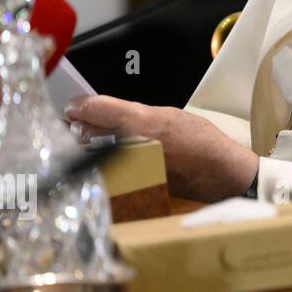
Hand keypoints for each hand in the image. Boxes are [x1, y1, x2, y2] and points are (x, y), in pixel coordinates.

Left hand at [64, 95, 259, 202]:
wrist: (216, 172)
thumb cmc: (198, 141)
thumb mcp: (165, 113)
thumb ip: (129, 112)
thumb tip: (100, 111)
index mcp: (135, 121)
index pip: (88, 108)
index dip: (79, 105)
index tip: (76, 106)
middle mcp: (125, 145)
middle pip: (81, 132)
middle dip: (83, 126)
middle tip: (93, 123)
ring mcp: (123, 168)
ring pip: (88, 154)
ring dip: (91, 146)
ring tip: (111, 143)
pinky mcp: (125, 186)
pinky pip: (101, 170)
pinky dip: (103, 163)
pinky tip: (119, 159)